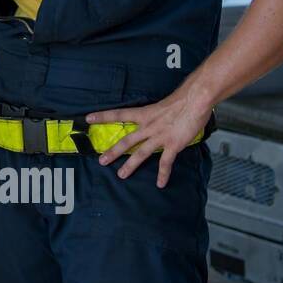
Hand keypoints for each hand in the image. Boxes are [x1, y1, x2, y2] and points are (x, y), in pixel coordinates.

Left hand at [90, 89, 211, 187]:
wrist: (194, 100)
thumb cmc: (182, 99)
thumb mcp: (162, 105)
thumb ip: (156, 113)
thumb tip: (155, 118)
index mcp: (145, 113)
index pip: (119, 114)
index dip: (103, 116)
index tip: (88, 118)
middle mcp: (149, 126)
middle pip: (126, 140)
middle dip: (113, 151)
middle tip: (101, 161)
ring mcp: (160, 136)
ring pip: (141, 153)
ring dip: (130, 165)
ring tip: (121, 175)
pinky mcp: (173, 144)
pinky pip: (165, 162)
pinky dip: (163, 174)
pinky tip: (160, 184)